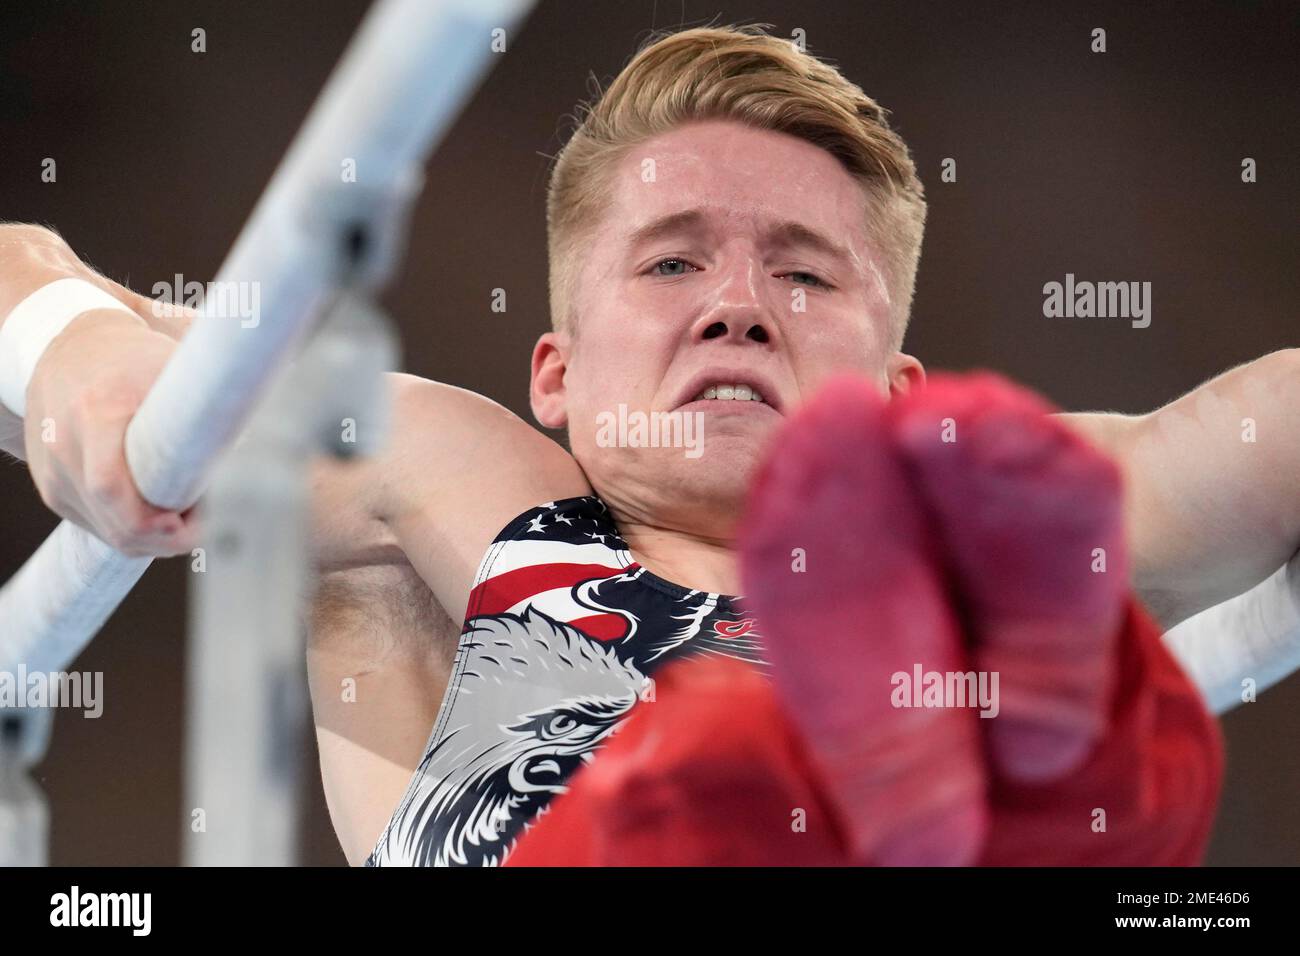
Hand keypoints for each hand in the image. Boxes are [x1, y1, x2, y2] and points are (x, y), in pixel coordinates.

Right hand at [1, 225, 197, 556]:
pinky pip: (99, 526)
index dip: (165, 525)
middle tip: (215, 524)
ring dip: (159, 536)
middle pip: (120, 527)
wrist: (67, 341)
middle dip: (173, 537)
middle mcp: (67, 446)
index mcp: (99, 412)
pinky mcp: (53, 488)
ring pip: (112, 535)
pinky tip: (166, 508)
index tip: (205, 523)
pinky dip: (136, 527)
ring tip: (197, 512)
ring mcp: (53, 472)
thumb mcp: (182, 361)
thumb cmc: (139, 353)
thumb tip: (308, 415)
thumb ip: (229, 394)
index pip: (117, 491)